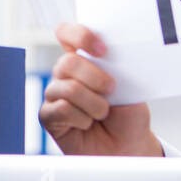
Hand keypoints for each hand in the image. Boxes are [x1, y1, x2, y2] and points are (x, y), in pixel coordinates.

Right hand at [39, 23, 162, 156]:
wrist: (128, 147)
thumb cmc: (128, 116)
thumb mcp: (131, 88)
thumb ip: (116, 70)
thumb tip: (108, 58)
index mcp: (85, 60)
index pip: (68, 34)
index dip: (80, 35)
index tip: (103, 50)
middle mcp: (65, 75)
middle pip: (67, 62)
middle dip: (96, 78)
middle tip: (112, 91)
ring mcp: (55, 94)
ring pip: (67, 88)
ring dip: (94, 104)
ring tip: (103, 113)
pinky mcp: (48, 116)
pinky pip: (61, 109)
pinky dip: (82, 119)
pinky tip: (87, 124)